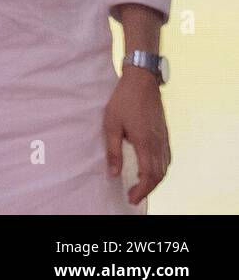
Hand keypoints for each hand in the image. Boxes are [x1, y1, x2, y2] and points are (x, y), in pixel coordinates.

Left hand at [103, 68, 170, 204]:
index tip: (131, 198)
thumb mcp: (111, 124)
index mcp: (145, 143)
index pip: (149, 175)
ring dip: (155, 180)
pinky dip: (160, 169)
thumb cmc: (123, 101)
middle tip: (134, 196)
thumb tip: (114, 173)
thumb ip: (113, 150)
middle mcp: (158, 143)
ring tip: (141, 186)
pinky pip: (167, 157)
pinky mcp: (164, 133)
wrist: (141, 81)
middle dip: (148, 189)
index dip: (142, 190)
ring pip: (165, 167)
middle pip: (159, 175)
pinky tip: (151, 169)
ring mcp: (164, 138)